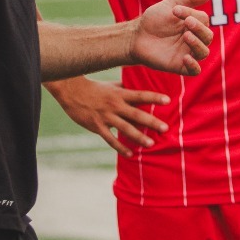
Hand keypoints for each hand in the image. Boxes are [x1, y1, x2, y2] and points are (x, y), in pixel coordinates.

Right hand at [46, 78, 170, 155]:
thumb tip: (138, 87)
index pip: (140, 95)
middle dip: (151, 121)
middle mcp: (115, 105)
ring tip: (151, 144)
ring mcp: (106, 117)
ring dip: (138, 137)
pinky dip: (120, 147)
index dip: (154, 97)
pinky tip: (130, 154)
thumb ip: (125, 89)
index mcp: (119, 94)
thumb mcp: (110, 86)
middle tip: (165, 128)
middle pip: (136, 114)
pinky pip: (110, 139)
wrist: (71, 91)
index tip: (168, 100)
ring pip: (125, 128)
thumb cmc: (94, 88)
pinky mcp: (97, 126)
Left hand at [130, 0, 213, 75]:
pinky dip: (194, 65)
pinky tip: (186, 57)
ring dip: (197, 44)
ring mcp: (187, 53)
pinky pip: (194, 70)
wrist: (136, 35)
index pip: (203, 20)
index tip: (175, 10)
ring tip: (186, 36)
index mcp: (194, 25)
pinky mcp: (179, 66)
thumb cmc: (154, 19)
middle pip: (208, 37)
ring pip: (203, 53)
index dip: (192, 14)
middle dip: (199, 29)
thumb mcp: (172, 4)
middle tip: (187, 22)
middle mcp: (194, 40)